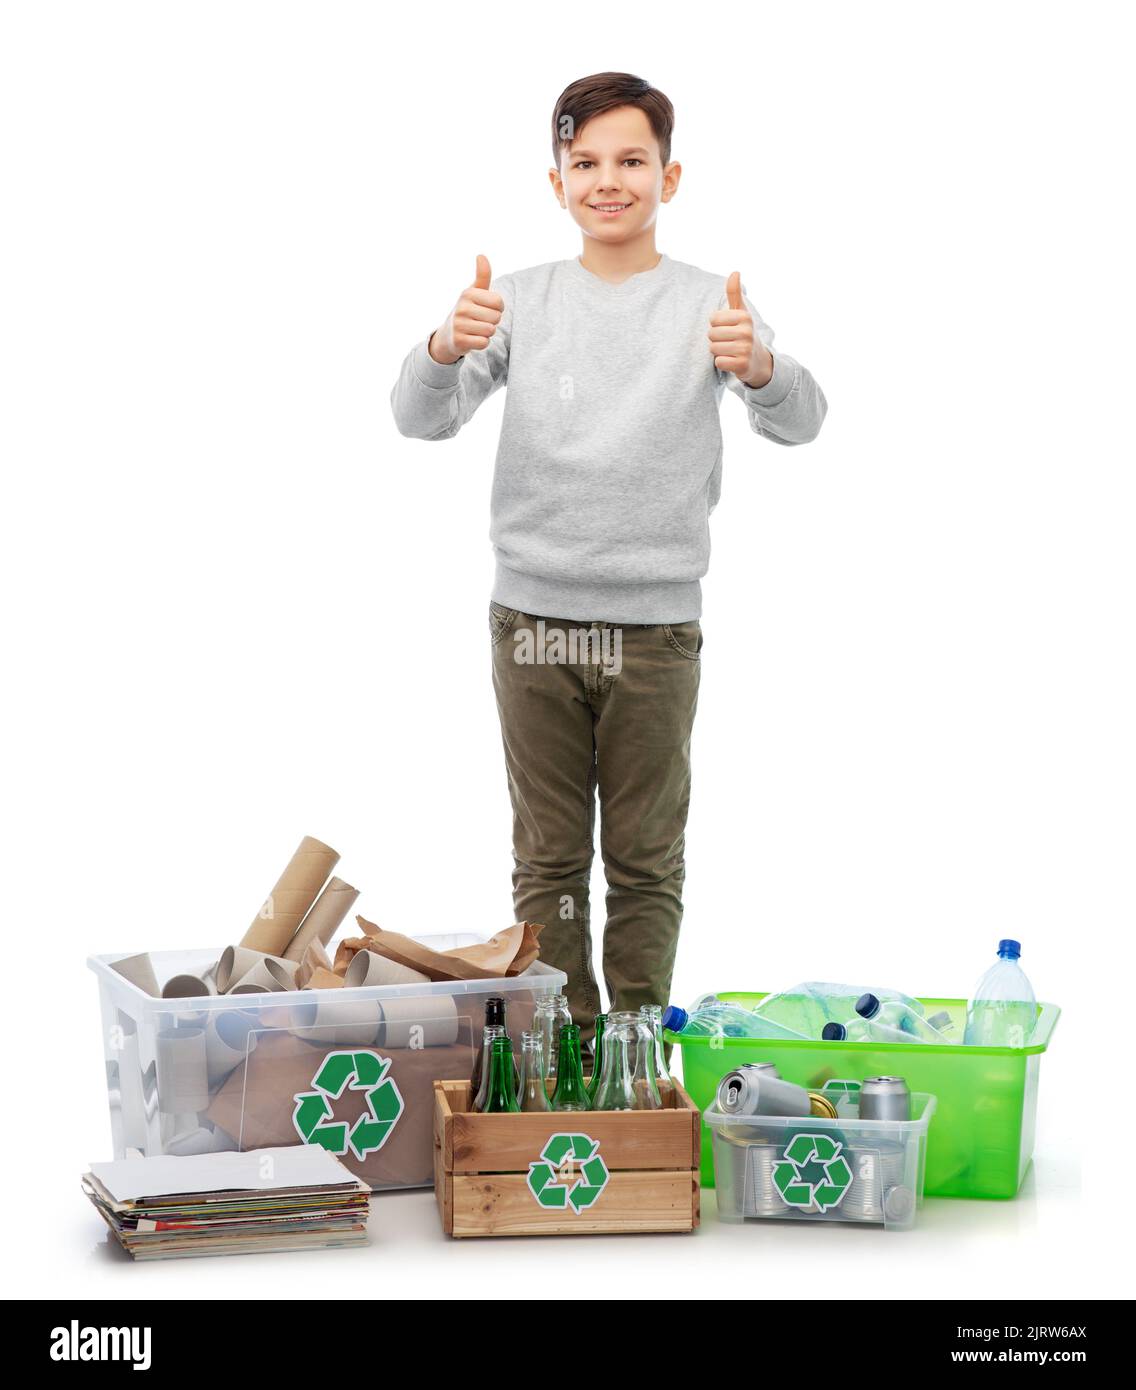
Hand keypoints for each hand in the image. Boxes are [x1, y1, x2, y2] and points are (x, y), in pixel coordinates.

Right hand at [427, 255, 504, 364]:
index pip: (499, 302)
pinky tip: (473, 338)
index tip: (487, 308)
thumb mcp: (474, 292)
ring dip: (488, 332)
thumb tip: (481, 255)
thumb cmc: (467, 310)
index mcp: (467, 293)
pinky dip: (482, 343)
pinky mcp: (459, 341)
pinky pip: (484, 343)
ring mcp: (459, 325)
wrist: (448, 335)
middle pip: (496, 317)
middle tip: (480, 320)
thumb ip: (482, 275)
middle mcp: (461, 307)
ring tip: (476, 329)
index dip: (498, 308)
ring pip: (491, 330)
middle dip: (492, 321)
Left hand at [708, 271, 773, 387]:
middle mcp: (746, 332)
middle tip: (728, 341)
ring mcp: (745, 349)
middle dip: (716, 339)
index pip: (713, 319)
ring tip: (730, 350)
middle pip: (711, 334)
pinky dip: (722, 363)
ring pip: (713, 349)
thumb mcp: (741, 312)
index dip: (716, 325)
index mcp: (744, 316)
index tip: (728, 328)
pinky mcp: (742, 365)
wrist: (758, 360)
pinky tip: (732, 361)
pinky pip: (719, 362)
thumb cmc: (744, 333)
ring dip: (718, 352)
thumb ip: (734, 293)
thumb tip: (735, 272)